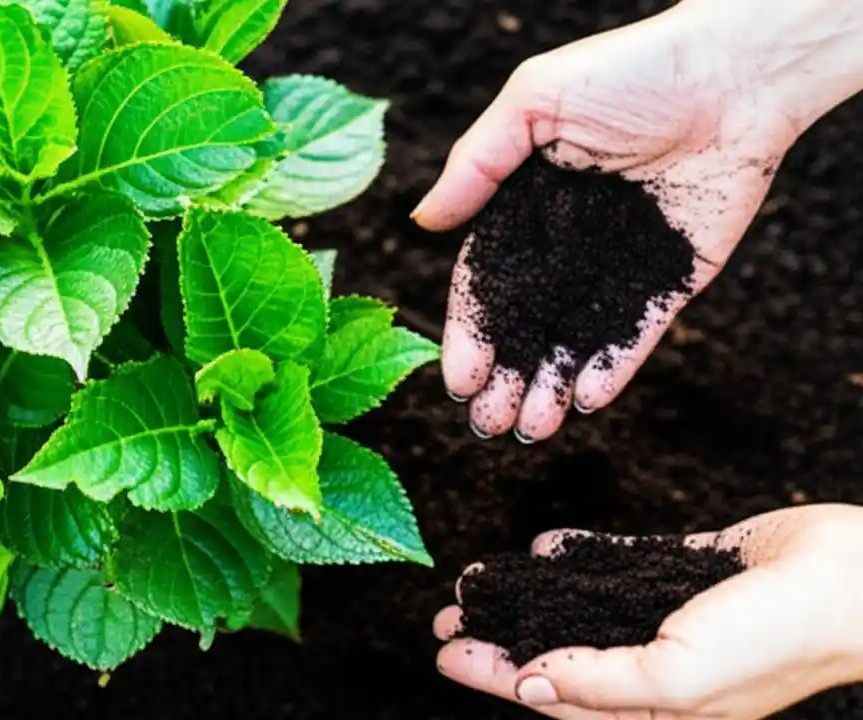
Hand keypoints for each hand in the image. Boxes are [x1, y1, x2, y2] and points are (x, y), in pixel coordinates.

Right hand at [412, 0, 862, 441]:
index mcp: (521, 209)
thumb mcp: (534, 102)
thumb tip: (422, 221)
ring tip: (531, 429)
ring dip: (550, 389)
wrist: (733, 77)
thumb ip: (475, 164)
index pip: (484, 285)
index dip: (469, 334)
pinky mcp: (667, 283)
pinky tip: (586, 399)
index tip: (459, 379)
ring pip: (573, 343)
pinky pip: (633, 337)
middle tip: (488, 425)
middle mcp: (562, 248)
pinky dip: (610, 371)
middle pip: (523, 327)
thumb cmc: (629, 73)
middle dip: (504, 379)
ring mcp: (613, 270)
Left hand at [434, 504, 862, 719]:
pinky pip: (621, 566)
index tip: (442, 653)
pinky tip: (546, 549)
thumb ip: (599, 683)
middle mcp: (658, 670)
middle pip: (557, 654)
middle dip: (498, 638)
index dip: (495, 674)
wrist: (857, 581)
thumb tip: (530, 684)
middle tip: (445, 617)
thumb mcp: (678, 677)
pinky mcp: (689, 572)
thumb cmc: (774, 640)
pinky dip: (581, 559)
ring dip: (529, 597)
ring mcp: (673, 620)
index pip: (554, 696)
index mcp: (656, 710)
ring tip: (479, 582)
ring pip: (581, 610)